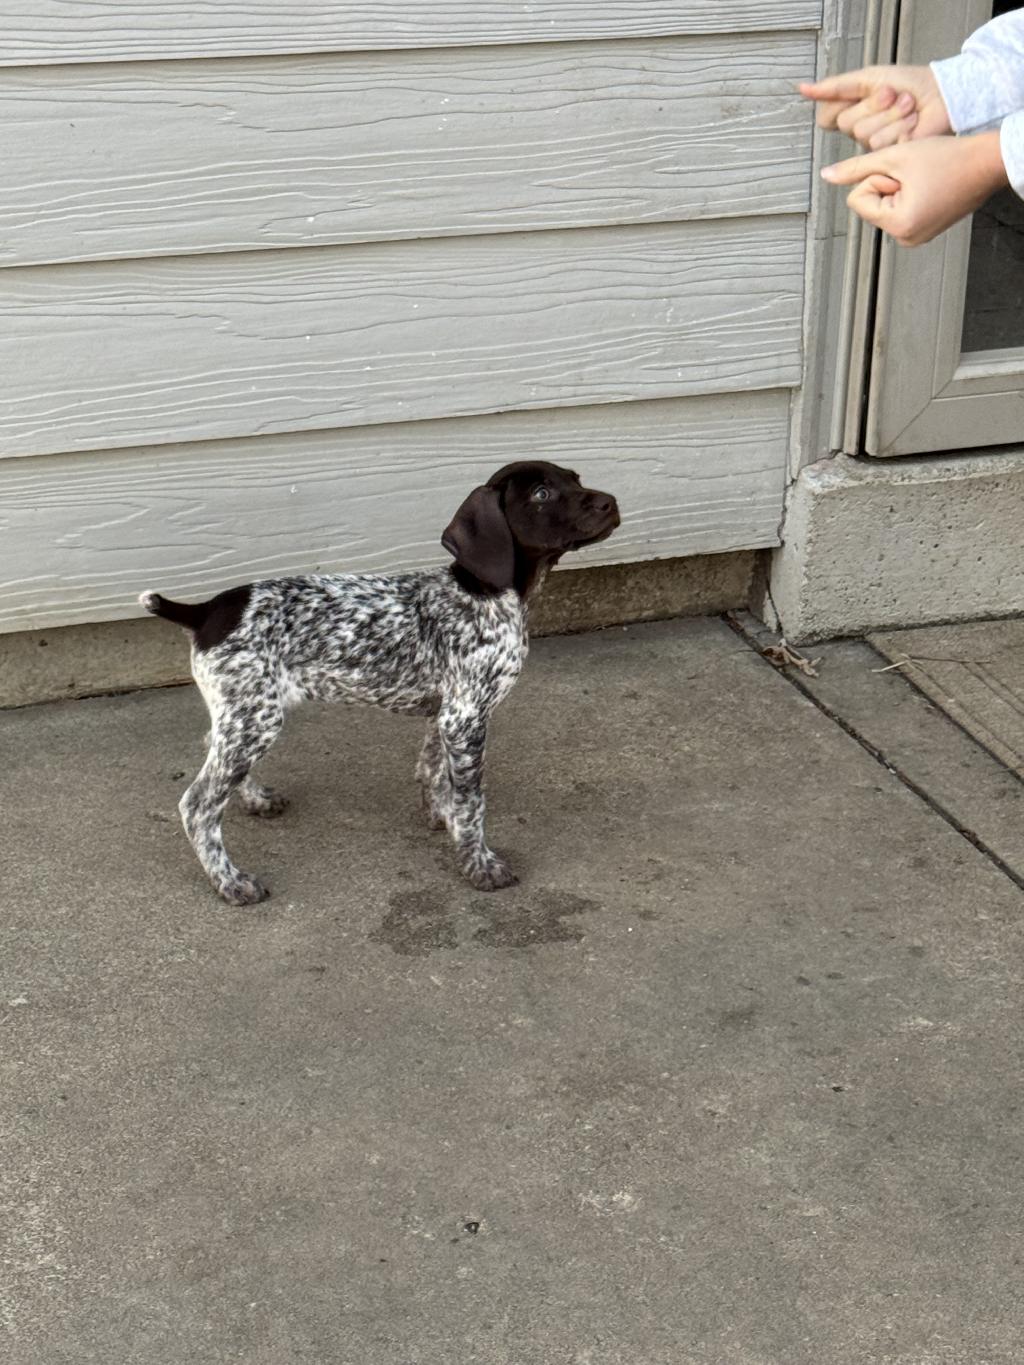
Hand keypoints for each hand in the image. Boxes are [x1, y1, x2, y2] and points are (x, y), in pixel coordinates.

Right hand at [799, 64, 951, 147]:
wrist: (941, 93)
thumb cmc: (911, 83)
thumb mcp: (868, 77)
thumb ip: (834, 86)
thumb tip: (801, 89)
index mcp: (851, 112)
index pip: (828, 116)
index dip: (847, 102)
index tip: (868, 90)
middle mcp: (859, 131)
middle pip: (847, 123)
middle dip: (875, 104)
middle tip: (894, 96)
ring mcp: (873, 147)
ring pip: (865, 134)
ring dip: (892, 115)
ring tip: (908, 108)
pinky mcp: (889, 157)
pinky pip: (881, 145)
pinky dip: (902, 127)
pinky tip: (913, 122)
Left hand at [820, 131, 1007, 245]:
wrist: (986, 162)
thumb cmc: (951, 158)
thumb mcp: (894, 156)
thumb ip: (856, 167)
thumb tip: (827, 175)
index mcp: (899, 225)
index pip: (857, 200)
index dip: (876, 178)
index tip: (902, 173)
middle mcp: (906, 238)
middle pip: (869, 205)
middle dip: (886, 184)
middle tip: (915, 176)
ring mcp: (914, 237)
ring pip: (883, 206)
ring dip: (897, 188)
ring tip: (924, 180)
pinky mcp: (921, 231)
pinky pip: (898, 210)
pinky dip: (908, 194)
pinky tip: (928, 186)